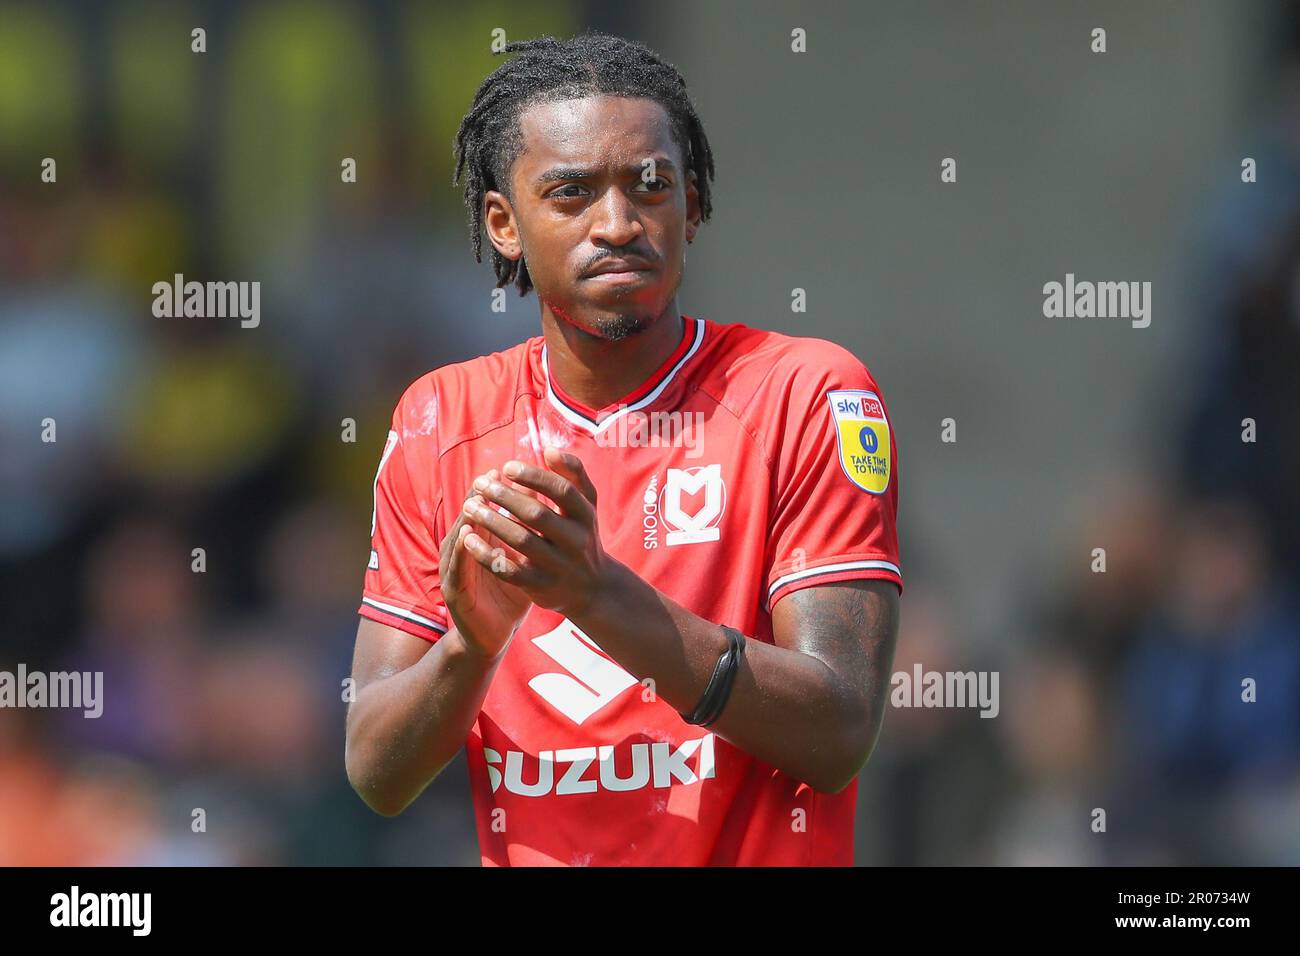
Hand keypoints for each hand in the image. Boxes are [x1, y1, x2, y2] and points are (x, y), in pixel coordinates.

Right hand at [439, 473, 532, 660]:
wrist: (492, 636)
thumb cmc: (509, 594)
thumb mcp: (521, 560)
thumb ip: (528, 533)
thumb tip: (546, 502)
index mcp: (479, 542)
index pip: (483, 510)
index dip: (493, 490)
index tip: (507, 470)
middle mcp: (462, 552)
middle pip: (467, 518)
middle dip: (478, 497)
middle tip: (490, 478)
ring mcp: (454, 571)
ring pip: (457, 539)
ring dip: (466, 520)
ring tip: (475, 501)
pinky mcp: (453, 592)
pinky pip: (456, 568)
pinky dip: (461, 551)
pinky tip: (467, 536)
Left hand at [459, 447, 608, 618]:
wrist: (593, 589)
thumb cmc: (582, 535)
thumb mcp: (586, 505)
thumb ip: (573, 474)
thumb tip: (549, 450)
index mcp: (585, 516)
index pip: (562, 490)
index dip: (534, 477)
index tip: (507, 467)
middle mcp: (575, 540)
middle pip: (537, 515)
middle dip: (505, 497)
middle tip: (480, 484)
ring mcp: (559, 565)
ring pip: (521, 541)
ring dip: (492, 521)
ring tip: (470, 506)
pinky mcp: (541, 587)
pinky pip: (509, 571)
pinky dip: (486, 555)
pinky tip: (468, 539)